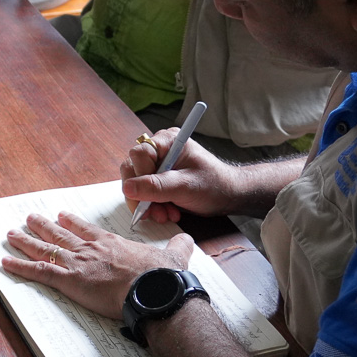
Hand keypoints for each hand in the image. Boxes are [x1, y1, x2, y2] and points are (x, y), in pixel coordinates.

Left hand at [2, 210, 193, 319]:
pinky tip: (4, 263)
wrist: (154, 291)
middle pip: (60, 234)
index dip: (72, 222)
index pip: (86, 229)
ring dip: (25, 241)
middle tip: (29, 218)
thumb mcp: (174, 256)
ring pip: (45, 249)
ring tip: (11, 234)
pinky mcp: (69, 281)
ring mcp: (77, 264)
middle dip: (43, 226)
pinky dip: (19, 267)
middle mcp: (90, 249)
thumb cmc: (162, 277)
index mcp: (111, 243)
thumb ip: (178, 245)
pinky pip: (38, 272)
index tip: (61, 215)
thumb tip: (187, 238)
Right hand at [120, 127, 253, 223]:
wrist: (228, 196)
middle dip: (143, 194)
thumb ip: (156, 187)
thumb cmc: (214, 185)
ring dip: (148, 203)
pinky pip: (144, 191)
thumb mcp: (185, 186)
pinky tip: (167, 212)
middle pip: (133, 169)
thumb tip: (128, 188)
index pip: (139, 154)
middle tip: (154, 212)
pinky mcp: (158, 178)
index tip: (148, 195)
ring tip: (166, 215)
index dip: (140, 175)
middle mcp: (160, 150)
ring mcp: (158, 164)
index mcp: (168, 141)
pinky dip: (152, 205)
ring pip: (136, 183)